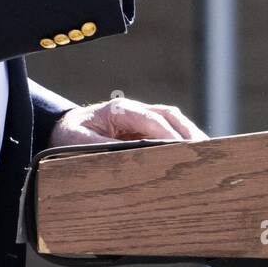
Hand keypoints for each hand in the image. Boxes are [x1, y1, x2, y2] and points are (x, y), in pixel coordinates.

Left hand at [48, 97, 208, 146]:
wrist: (62, 130)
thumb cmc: (68, 135)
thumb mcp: (77, 141)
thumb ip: (99, 147)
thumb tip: (123, 156)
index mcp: (119, 110)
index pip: (151, 118)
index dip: (168, 133)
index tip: (182, 149)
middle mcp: (134, 110)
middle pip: (169, 116)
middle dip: (187, 133)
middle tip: (204, 152)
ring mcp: (141, 118)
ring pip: (173, 121)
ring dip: (189, 135)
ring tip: (204, 154)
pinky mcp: (143, 129)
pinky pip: (168, 130)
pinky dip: (182, 139)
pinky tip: (193, 154)